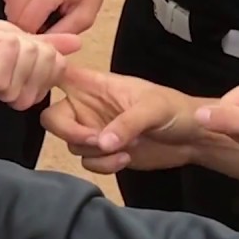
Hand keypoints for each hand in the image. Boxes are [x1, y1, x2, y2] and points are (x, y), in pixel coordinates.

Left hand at [0, 19, 78, 109]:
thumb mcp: (23, 39)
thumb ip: (50, 44)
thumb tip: (78, 42)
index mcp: (35, 89)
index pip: (59, 64)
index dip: (38, 45)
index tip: (14, 48)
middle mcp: (24, 97)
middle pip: (47, 57)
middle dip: (24, 41)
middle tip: (0, 46)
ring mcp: (9, 91)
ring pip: (32, 52)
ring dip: (10, 39)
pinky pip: (13, 50)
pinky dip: (0, 39)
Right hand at [3, 0, 111, 34]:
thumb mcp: (85, 16)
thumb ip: (63, 34)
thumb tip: (42, 44)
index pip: (26, 24)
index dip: (34, 35)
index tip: (46, 35)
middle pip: (14, 15)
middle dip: (26, 25)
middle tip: (45, 25)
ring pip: (8, 6)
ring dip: (21, 14)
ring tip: (41, 12)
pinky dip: (18, 2)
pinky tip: (35, 1)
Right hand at [41, 65, 201, 174]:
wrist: (193, 139)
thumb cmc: (174, 110)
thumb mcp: (153, 109)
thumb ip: (126, 123)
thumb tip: (102, 142)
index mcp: (94, 84)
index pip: (59, 73)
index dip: (44, 78)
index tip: (46, 91)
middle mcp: (86, 106)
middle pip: (52, 117)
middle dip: (69, 132)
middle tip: (94, 139)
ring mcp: (93, 130)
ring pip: (71, 144)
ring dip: (93, 152)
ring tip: (122, 150)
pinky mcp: (103, 153)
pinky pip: (87, 162)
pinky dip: (103, 165)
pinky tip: (125, 159)